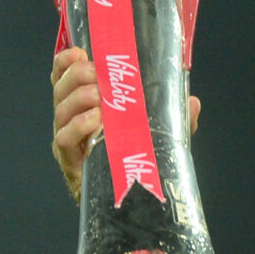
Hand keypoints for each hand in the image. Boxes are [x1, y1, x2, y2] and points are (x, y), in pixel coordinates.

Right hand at [50, 46, 198, 200]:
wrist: (128, 202)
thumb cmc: (136, 159)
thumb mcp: (157, 133)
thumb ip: (174, 118)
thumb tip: (194, 102)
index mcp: (85, 104)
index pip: (65, 77)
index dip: (66, 62)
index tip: (80, 52)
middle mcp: (70, 119)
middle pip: (61, 89)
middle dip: (77, 76)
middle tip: (98, 75)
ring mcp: (68, 139)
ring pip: (60, 110)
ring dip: (78, 97)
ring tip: (99, 96)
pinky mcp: (70, 161)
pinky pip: (64, 139)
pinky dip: (78, 126)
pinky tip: (95, 119)